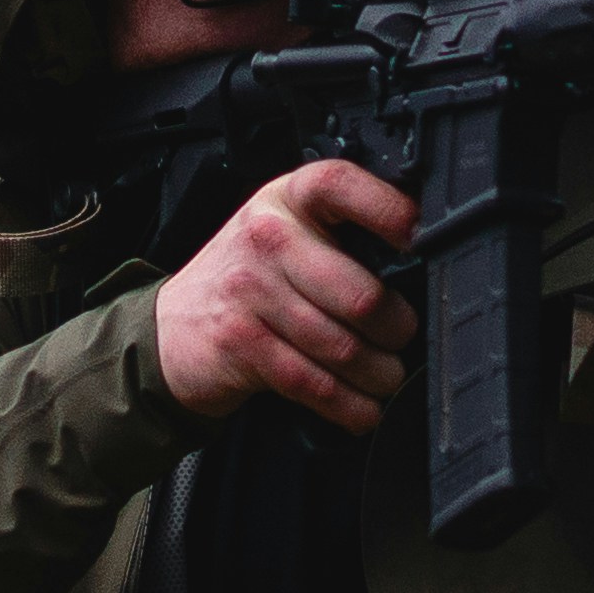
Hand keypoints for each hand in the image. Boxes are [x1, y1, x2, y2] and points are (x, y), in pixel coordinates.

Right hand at [152, 156, 416, 430]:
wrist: (171, 328)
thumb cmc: (246, 279)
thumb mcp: (285, 231)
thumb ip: (339, 233)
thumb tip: (422, 260)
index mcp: (287, 199)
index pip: (340, 185)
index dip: (389, 212)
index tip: (422, 241)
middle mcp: (266, 237)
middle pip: (359, 294)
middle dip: (397, 329)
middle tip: (402, 337)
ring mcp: (249, 292)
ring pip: (342, 347)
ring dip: (378, 375)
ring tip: (385, 376)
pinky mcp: (241, 344)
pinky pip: (314, 383)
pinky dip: (349, 405)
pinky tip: (362, 407)